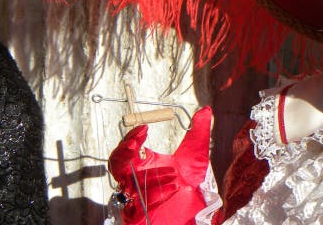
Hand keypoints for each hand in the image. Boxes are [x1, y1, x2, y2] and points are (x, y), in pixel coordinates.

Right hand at [109, 106, 212, 224]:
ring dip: (150, 176)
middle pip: (116, 164)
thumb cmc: (193, 186)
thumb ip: (199, 132)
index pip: (128, 148)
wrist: (199, 212)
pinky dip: (154, 195)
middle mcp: (137, 179)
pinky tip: (172, 188)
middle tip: (135, 145)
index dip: (132, 136)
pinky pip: (136, 206)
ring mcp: (135, 198)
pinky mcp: (137, 217)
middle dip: (123, 153)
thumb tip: (206, 110)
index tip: (145, 127)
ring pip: (128, 185)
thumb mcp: (196, 156)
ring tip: (174, 174)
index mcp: (145, 163)